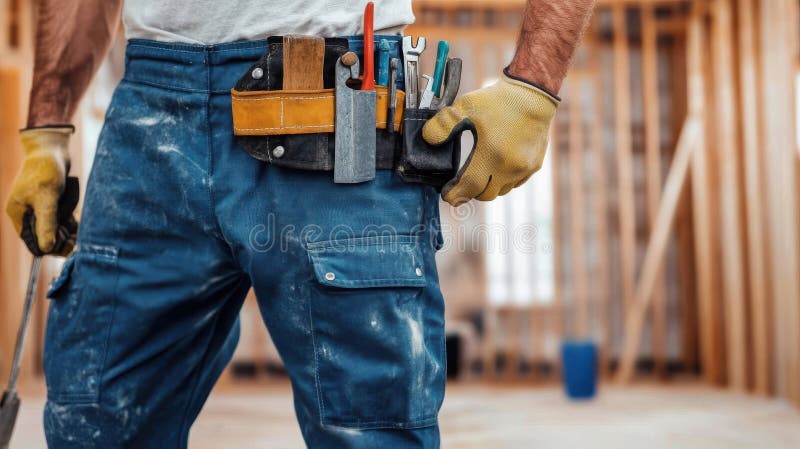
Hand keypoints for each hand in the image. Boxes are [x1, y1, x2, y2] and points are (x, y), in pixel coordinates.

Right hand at [6, 127, 75, 254]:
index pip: (33, 242)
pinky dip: (69, 217)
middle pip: (46, 236)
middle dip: (62, 235)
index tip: (70, 246)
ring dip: (68, 225)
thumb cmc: (47, 170)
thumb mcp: (48, 197)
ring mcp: (38, 207)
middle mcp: (26, 212)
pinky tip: (76, 215)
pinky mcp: (50, 202)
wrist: (52, 147)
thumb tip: (46, 247)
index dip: (51, 247)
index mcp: (18, 213)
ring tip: (76, 219)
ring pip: (56, 227)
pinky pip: (61, 217)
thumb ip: (47, 222)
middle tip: (77, 233)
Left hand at [422, 72, 558, 205]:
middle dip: (469, 192)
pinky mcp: (534, 165)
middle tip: (459, 184)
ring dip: (487, 187)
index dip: (455, 194)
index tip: (446, 194)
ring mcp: (523, 168)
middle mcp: (509, 167)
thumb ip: (443, 125)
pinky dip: (503, 181)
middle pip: (484, 195)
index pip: (468, 188)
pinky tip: (497, 168)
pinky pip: (515, 183)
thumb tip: (428, 140)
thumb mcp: (465, 107)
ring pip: (501, 191)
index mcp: (490, 155)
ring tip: (478, 175)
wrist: (532, 92)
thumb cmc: (498, 100)